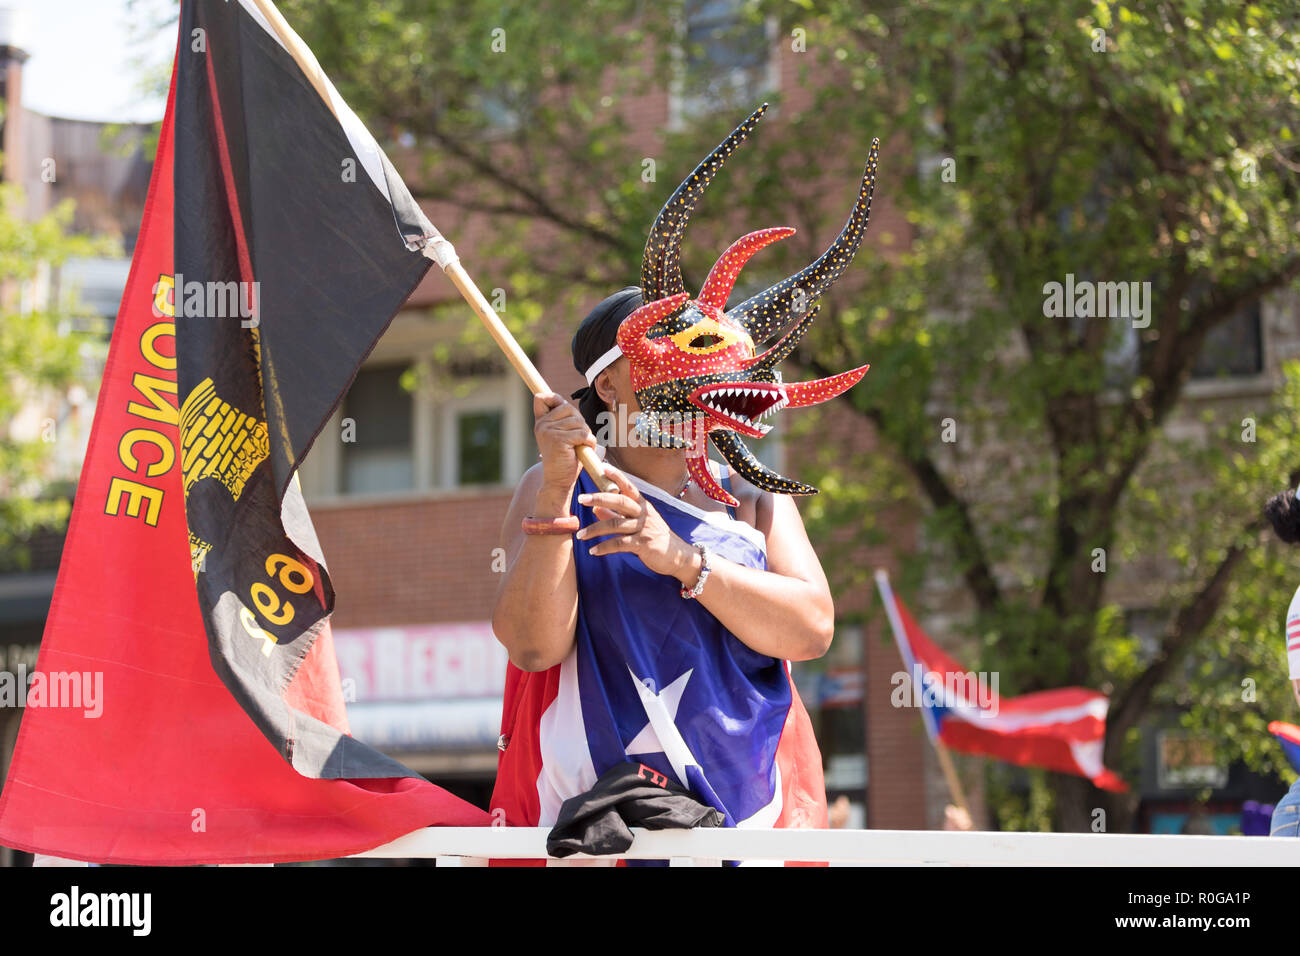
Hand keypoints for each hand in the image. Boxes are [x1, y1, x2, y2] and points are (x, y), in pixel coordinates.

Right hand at [533, 391, 596, 497]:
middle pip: (569, 408)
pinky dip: (589, 442)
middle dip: (580, 422)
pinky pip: (583, 434)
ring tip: (580, 446)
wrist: (558, 481)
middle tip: (578, 438)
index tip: (562, 408)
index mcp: (541, 422)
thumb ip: (562, 420)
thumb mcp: (561, 435)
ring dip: (586, 434)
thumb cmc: (564, 458)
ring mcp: (549, 432)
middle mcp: (542, 425)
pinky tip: (584, 450)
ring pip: (578, 422)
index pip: (542, 398)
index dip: (555, 399)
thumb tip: (567, 405)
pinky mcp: (559, 440)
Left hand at [575, 465, 696, 579]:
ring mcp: (644, 528)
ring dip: (595, 529)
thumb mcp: (636, 523)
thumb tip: (596, 509)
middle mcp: (643, 513)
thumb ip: (616, 515)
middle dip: (599, 498)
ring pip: (615, 524)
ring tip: (580, 535)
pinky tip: (593, 551)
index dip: (616, 476)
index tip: (603, 467)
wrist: (677, 556)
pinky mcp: (643, 544)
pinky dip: (604, 547)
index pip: (629, 487)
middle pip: (620, 501)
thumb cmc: (654, 537)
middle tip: (581, 499)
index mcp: (642, 505)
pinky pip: (619, 544)